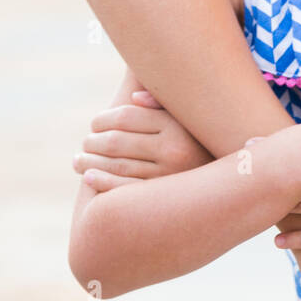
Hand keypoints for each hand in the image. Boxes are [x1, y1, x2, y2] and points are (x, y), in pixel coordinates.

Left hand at [72, 80, 212, 186]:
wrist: (221, 189)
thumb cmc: (199, 145)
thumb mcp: (188, 120)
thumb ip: (163, 104)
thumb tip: (134, 97)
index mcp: (177, 126)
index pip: (125, 116)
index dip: (103, 118)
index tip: (95, 123)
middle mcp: (175, 151)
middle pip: (116, 142)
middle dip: (92, 141)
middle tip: (85, 142)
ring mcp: (167, 179)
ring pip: (115, 166)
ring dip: (89, 162)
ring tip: (78, 160)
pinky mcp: (160, 203)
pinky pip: (120, 190)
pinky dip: (100, 182)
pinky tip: (88, 176)